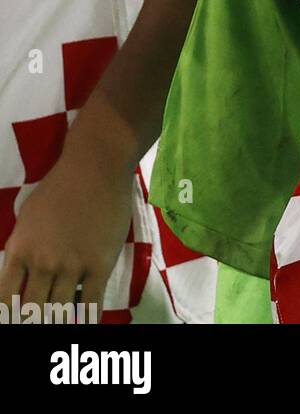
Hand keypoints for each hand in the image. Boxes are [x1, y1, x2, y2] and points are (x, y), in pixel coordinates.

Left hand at [0, 145, 132, 317]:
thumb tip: (23, 276)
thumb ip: (22, 249)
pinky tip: (86, 326)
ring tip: (62, 322)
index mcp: (19, 251)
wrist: (96, 166)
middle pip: (32, 311)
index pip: (5, 302)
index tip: (18, 321)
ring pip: (60, 312)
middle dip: (34, 322)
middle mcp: (42, 263)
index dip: (10, 318)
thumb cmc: (60, 186)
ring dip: (60, 321)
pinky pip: (91, 304)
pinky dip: (87, 321)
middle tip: (42, 320)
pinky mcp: (99, 264)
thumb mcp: (27, 217)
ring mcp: (72, 265)